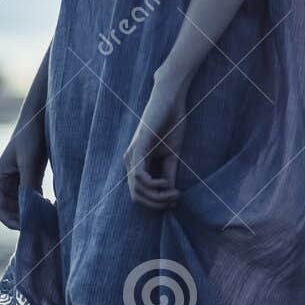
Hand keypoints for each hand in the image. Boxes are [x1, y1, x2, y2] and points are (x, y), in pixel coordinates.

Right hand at [0, 119, 47, 228]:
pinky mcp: (30, 181)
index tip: (30, 226)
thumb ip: (28, 185)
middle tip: (44, 226)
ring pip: (22, 208)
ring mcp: (17, 184)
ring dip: (33, 214)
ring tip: (50, 218)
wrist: (39, 120)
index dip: (12, 222)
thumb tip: (31, 209)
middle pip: (11, 213)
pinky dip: (40, 206)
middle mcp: (4, 185)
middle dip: (24, 220)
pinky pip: (32, 200)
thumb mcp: (29, 162)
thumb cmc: (30, 137)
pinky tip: (53, 209)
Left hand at [124, 73, 188, 208]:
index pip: (138, 193)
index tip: (175, 201)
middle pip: (136, 196)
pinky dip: (153, 185)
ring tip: (174, 193)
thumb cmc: (171, 124)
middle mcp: (130, 160)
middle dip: (156, 204)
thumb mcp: (172, 156)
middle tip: (175, 199)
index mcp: (136, 162)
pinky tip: (166, 184)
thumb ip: (168, 175)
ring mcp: (132, 153)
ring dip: (157, 197)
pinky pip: (139, 175)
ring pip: (137, 189)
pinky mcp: (138, 146)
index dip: (155, 204)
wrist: (171, 100)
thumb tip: (171, 199)